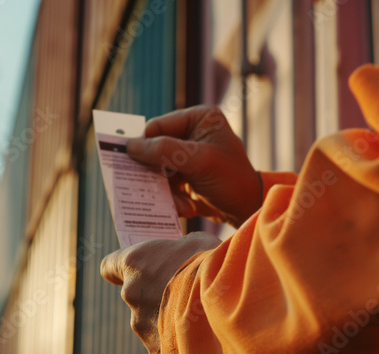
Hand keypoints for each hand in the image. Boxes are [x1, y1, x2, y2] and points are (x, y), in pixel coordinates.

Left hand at [100, 232, 221, 353]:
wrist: (228, 300)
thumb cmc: (214, 263)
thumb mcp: (197, 243)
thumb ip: (179, 249)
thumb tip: (183, 255)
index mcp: (135, 262)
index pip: (109, 266)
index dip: (121, 269)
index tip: (136, 272)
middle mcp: (131, 293)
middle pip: (134, 295)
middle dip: (154, 295)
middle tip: (183, 292)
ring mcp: (141, 324)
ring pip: (149, 321)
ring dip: (166, 319)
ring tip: (196, 316)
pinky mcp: (156, 348)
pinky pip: (162, 345)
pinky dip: (176, 342)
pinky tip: (197, 336)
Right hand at [127, 105, 260, 226]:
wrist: (248, 210)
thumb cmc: (232, 180)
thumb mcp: (200, 162)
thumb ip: (165, 150)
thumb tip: (130, 146)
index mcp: (199, 118)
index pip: (158, 127)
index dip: (145, 146)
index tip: (137, 166)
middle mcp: (192, 132)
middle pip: (155, 149)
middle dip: (158, 174)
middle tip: (159, 190)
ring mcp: (188, 154)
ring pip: (158, 170)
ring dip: (167, 191)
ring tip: (183, 205)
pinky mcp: (186, 174)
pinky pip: (165, 184)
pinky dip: (173, 198)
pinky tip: (187, 207)